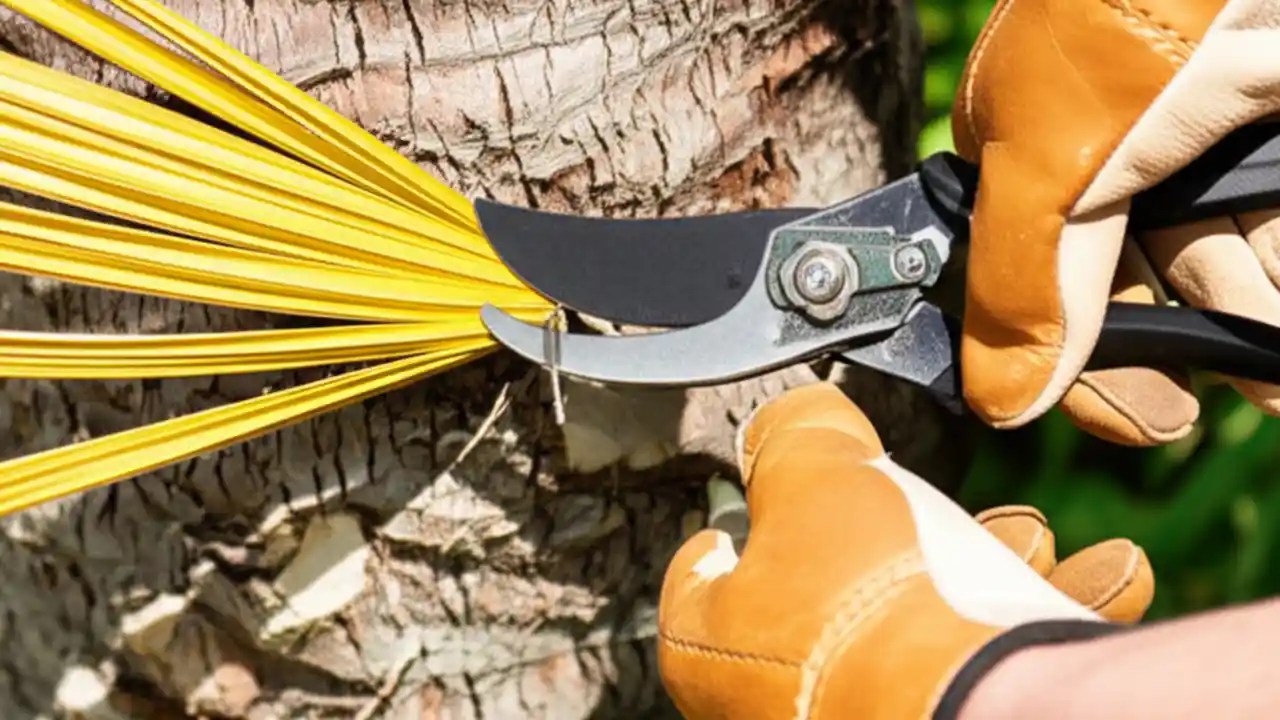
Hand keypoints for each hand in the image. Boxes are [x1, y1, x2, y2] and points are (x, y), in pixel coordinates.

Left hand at [657, 384, 1151, 717]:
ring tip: (1031, 539)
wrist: (988, 713)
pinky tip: (1098, 577)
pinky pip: (985, 667)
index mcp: (715, 644)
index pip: (706, 567)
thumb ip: (795, 435)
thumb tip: (792, 421)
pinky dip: (1037, 621)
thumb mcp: (816, 474)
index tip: (780, 480)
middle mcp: (776, 703)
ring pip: (921, 624)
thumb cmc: (880, 599)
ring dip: (989, 567)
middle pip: (833, 586)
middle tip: (931, 496)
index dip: (744, 510)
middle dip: (903, 528)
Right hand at [953, 0, 1279, 445]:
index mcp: (1036, 157)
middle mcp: (1120, 150)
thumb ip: (1017, 285)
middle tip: (1254, 387)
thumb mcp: (1061, 157)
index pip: (1048, 290)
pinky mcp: (1273, 123)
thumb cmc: (1142, 3)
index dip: (1091, 362)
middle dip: (1207, 339)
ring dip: (1268, 308)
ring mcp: (1214, 130)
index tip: (1150, 420)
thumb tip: (998, 401)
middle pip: (1156, 282)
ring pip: (1239, 253)